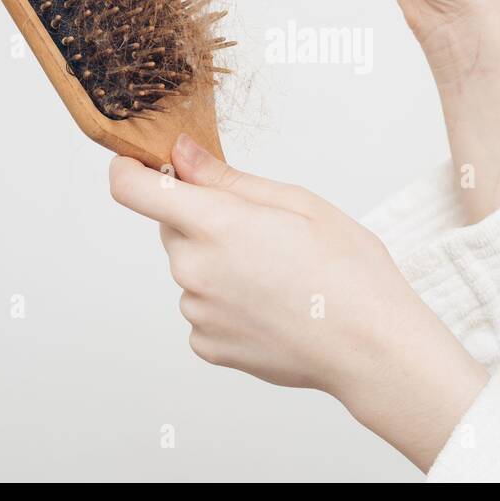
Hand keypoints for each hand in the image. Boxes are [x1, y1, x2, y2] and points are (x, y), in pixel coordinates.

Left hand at [109, 133, 487, 471]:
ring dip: (218, 264)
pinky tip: (271, 306)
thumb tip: (181, 154)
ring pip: (191, 270)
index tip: (142, 165)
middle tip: (262, 231)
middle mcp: (193, 269)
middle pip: (172, 229)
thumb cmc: (348, 271)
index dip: (130, 170)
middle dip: (203, 221)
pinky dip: (227, 304)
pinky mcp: (207, 345)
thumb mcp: (296, 202)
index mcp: (214, 224)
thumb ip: (226, 178)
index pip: (133, 189)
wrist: (370, 346)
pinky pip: (203, 310)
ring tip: (278, 276)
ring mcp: (197, 312)